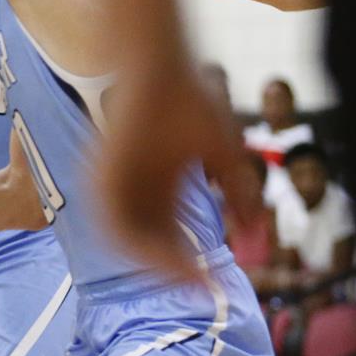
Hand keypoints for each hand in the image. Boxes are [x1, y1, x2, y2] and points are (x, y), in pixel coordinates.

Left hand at [98, 53, 240, 281]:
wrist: (157, 65)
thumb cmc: (191, 101)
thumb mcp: (224, 153)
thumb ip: (241, 192)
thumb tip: (257, 231)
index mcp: (158, 188)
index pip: (170, 239)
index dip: (190, 263)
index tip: (212, 283)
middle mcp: (134, 192)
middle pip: (151, 245)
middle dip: (176, 271)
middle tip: (202, 289)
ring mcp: (114, 186)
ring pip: (130, 241)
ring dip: (156, 263)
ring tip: (185, 277)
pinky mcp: (99, 178)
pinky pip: (112, 224)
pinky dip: (135, 244)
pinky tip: (160, 255)